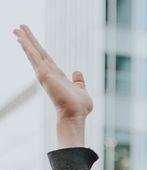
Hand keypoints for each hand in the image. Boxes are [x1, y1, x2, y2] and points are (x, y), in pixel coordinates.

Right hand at [14, 24, 91, 147]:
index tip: (29, 39)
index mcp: (57, 75)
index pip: (45, 58)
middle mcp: (48, 73)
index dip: (37, 48)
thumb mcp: (82, 90)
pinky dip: (27, 48)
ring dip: (24, 40)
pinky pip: (34, 57)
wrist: (75, 114)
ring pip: (33, 53)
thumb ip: (79, 81)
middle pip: (36, 52)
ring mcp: (44, 73)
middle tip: (18, 28)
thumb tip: (77, 71)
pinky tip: (20, 39)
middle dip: (27, 40)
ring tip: (15, 29)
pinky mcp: (43, 74)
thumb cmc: (79, 107)